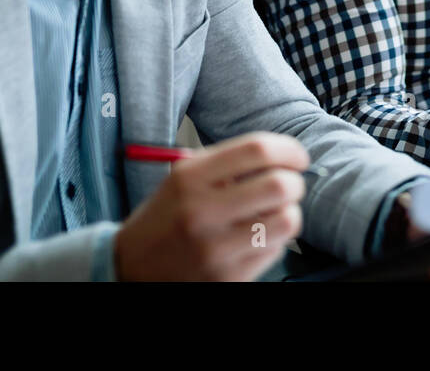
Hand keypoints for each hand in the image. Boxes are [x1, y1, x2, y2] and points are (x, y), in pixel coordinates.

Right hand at [113, 132, 308, 280]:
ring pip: (286, 220)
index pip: (257, 150)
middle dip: (295, 182)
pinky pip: (276, 250)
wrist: (132, 266)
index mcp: (190, 178)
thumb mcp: (184, 178)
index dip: (288, 150)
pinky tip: (255, 238)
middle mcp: (201, 212)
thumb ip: (229, 162)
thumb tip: (285, 156)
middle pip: (278, 185)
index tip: (297, 157)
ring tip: (273, 213)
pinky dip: (275, 241)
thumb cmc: (168, 215)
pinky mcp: (227, 277)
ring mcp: (215, 249)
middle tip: (290, 185)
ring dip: (288, 213)